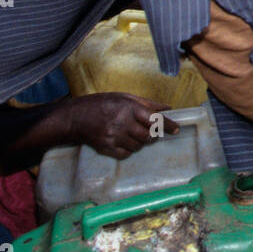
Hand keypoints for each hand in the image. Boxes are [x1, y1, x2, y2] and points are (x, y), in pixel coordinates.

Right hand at [62, 93, 178, 159]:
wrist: (76, 118)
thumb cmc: (102, 104)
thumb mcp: (124, 97)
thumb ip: (147, 103)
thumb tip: (167, 108)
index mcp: (129, 108)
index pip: (155, 119)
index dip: (168, 125)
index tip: (176, 129)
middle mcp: (123, 123)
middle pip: (149, 136)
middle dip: (153, 135)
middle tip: (152, 131)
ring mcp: (115, 137)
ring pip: (139, 146)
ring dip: (141, 142)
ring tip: (133, 133)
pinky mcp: (107, 148)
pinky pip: (127, 154)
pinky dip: (130, 149)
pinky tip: (124, 141)